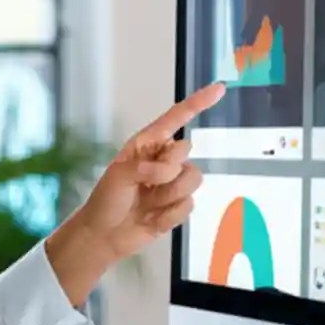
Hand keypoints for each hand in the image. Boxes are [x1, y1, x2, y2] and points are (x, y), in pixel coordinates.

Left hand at [78, 82, 225, 259]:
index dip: (198, 103)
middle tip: (143, 185)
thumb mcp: (119, 175)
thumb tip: (171, 170)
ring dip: (168, 195)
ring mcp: (172, 183)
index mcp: (147, 145)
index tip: (219, 89)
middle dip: (166, 170)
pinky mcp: (178, 206)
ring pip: (193, 180)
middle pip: (186, 152)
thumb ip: (146, 167)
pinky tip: (151, 218)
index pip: (176, 118)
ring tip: (147, 204)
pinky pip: (188, 206)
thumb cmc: (106, 200)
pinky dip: (168, 215)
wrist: (104, 235)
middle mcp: (163, 160)